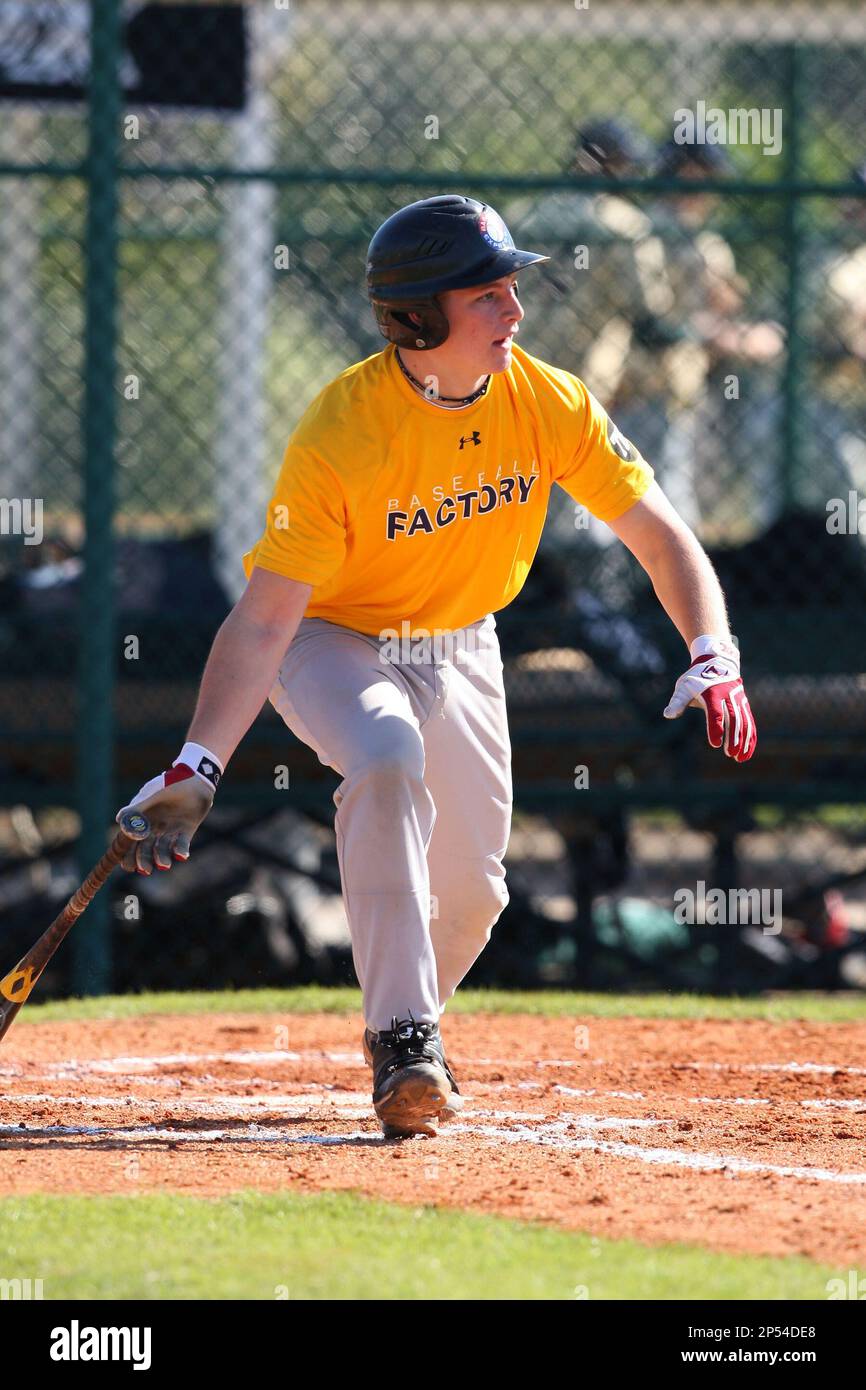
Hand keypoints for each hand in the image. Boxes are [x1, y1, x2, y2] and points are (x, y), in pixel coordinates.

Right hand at [116, 742, 221, 873]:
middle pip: (144, 850)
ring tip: (164, 865)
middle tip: (144, 870)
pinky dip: (181, 851)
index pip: (130, 841)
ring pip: (161, 850)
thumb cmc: (170, 784)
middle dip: (143, 861)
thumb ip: (137, 808)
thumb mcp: (152, 795)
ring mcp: (169, 830)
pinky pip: (181, 845)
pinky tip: (182, 856)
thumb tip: (118, 820)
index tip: (126, 866)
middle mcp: (153, 828)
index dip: (127, 855)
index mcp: (141, 819)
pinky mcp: (186, 832)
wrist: (196, 778)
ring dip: (161, 859)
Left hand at [664, 636, 755, 762]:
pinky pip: (750, 722)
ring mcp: (739, 701)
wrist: (718, 663)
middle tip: (730, 754)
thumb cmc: (696, 678)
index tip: (715, 743)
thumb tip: (668, 714)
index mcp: (713, 693)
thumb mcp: (684, 687)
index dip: (716, 728)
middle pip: (733, 719)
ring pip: (745, 722)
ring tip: (739, 758)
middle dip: (733, 737)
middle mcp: (729, 697)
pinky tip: (746, 752)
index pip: (716, 713)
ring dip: (744, 741)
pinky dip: (750, 737)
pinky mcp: (744, 705)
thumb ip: (678, 702)